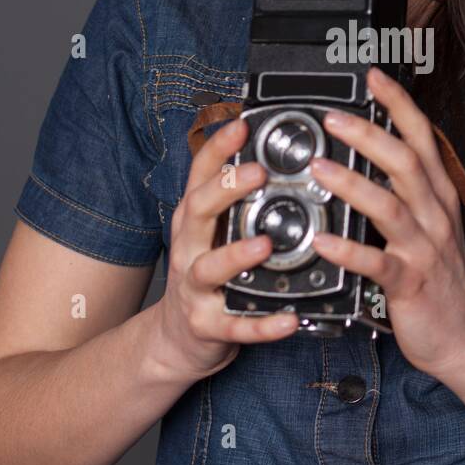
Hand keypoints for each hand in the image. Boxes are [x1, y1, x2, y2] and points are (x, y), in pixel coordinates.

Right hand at [152, 117, 298, 382]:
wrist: (176, 338)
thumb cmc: (205, 272)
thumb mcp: (211, 230)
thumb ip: (233, 198)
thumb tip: (265, 152)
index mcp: (194, 220)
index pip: (199, 176)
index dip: (217, 148)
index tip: (241, 125)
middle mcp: (189, 248)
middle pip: (197, 211)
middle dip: (225, 189)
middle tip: (258, 172)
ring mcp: (195, 288)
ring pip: (210, 268)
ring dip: (236, 254)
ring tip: (264, 245)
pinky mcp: (208, 325)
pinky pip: (237, 326)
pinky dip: (262, 324)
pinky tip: (288, 318)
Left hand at [309, 66, 464, 381]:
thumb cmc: (438, 279)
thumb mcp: (430, 223)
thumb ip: (405, 189)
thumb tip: (370, 153)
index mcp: (437, 195)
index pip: (421, 137)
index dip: (398, 103)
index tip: (372, 75)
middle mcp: (434, 215)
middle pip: (405, 162)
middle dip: (369, 134)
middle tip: (331, 117)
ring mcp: (425, 249)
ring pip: (391, 207)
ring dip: (353, 184)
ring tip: (318, 169)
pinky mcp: (411, 284)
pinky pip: (378, 264)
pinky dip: (350, 251)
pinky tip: (323, 241)